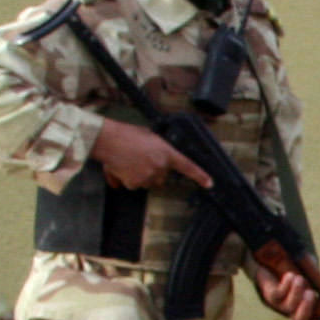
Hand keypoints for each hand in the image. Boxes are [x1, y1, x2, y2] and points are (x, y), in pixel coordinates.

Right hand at [90, 117, 204, 191]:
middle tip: (140, 160)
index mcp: (166, 152)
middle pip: (161, 177)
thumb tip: (154, 160)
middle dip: (153, 171)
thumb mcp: (148, 136)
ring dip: (140, 176)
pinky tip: (122, 167)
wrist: (110, 140)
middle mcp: (160, 166)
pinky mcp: (135, 183)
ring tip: (129, 161)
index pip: (187, 166)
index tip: (209, 183)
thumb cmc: (127, 134)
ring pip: (147, 182)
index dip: (199, 176)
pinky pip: (134, 185)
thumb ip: (156, 149)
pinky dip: (128, 179)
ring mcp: (148, 176)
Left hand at [255, 258, 319, 319]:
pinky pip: (277, 295)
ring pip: (289, 307)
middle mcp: (293, 311)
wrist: (272, 264)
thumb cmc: (297, 271)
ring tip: (299, 279)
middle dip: (306, 309)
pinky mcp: (270, 296)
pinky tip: (290, 276)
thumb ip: (319, 284)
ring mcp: (281, 305)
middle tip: (311, 293)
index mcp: (307, 309)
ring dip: (296, 293)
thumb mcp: (311, 278)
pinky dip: (286, 286)